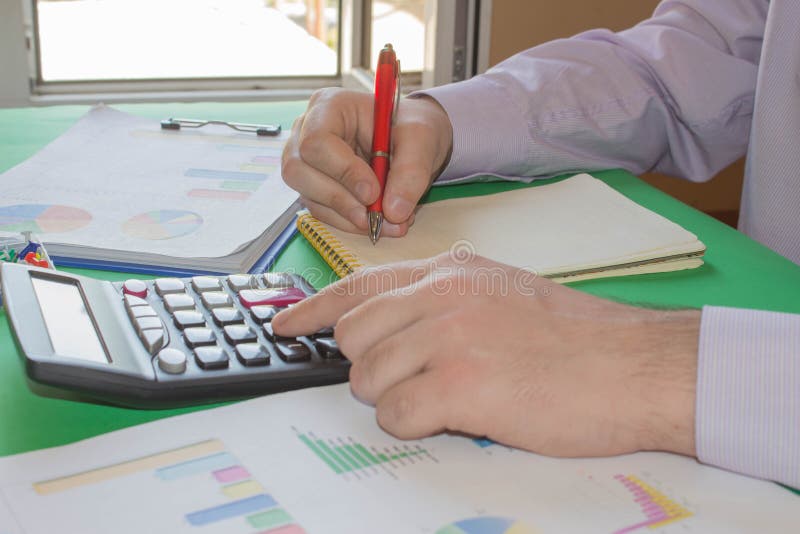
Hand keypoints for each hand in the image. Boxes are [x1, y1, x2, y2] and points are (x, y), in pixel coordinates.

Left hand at [272, 253, 700, 457]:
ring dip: (396, 398)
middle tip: (414, 379)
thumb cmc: (575, 337)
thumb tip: (387, 327)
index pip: (356, 286)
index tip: (284, 327)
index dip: (311, 311)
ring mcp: (448, 338)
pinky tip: (457, 415)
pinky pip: (396, 417)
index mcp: (449, 270)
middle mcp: (440, 295)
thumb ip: (442, 300)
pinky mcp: (460, 386)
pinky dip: (417, 426)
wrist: (636, 365)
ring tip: (446, 397)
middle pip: (353, 337)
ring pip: (367, 379)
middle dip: (371, 367)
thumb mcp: (501, 293)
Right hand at [281, 88, 452, 235]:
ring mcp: (306, 161)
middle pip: (298, 171)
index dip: (343, 171)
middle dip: (339, 199)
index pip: (316, 141)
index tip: (373, 192)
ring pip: (308, 196)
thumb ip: (411, 172)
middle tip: (376, 215)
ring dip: (347, 216)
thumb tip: (393, 212)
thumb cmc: (409, 128)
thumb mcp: (421, 140)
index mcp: (329, 107)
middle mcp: (306, 132)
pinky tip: (377, 221)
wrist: (409, 141)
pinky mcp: (313, 186)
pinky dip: (349, 222)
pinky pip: (321, 211)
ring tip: (385, 221)